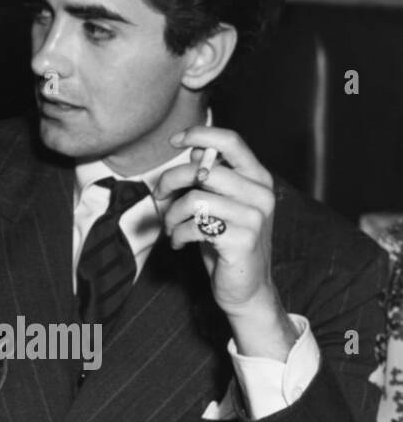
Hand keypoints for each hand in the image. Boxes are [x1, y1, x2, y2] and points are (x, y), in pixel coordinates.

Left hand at [155, 126, 296, 357]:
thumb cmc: (228, 241)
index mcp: (258, 178)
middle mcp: (261, 194)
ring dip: (172, 215)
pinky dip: (178, 234)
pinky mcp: (242, 240)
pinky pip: (194, 226)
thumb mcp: (221, 203)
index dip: (199, 134)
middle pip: (203, 170)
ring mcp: (255, 218)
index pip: (231, 141)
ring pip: (194, 199)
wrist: (247, 287)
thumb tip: (194, 151)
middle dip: (170, 181)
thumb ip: (211, 177)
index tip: (175, 140)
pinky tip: (180, 242)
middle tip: (159, 195)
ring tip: (172, 227)